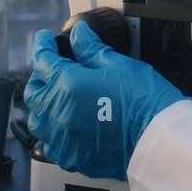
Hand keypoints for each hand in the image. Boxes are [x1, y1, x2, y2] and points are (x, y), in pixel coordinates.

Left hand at [24, 22, 184, 179]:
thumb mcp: (118, 64)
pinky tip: (67, 126)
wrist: (158, 137)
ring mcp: (62, 137)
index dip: (43, 45)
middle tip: (52, 68)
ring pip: (37, 120)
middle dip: (39, 75)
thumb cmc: (143, 101)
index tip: (45, 39)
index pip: (43, 60)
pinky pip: (51, 144)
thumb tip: (80, 35)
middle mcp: (57, 112)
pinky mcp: (71, 156)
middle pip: (33, 91)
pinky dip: (54, 133)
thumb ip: (91, 48)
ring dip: (42, 106)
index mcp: (67, 84)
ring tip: (56, 99)